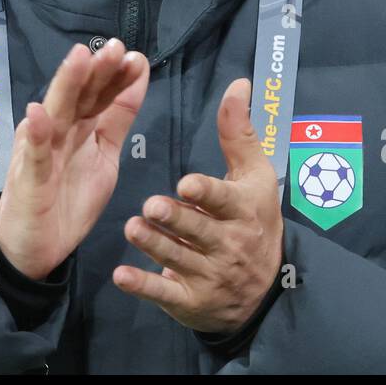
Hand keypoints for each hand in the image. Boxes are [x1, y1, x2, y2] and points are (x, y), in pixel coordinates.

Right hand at [0, 39, 148, 279]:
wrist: (34, 249)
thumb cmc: (68, 198)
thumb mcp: (105, 156)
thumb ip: (118, 118)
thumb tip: (137, 73)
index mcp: (80, 126)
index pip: (100, 95)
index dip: (117, 77)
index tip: (136, 57)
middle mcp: (59, 131)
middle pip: (80, 96)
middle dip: (96, 71)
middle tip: (114, 48)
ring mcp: (41, 151)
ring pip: (56, 114)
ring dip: (67, 86)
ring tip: (79, 58)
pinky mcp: (28, 178)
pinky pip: (34, 155)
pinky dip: (36, 134)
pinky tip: (38, 114)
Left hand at [112, 77, 284, 333]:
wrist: (263, 291)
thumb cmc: (254, 219)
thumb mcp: (254, 176)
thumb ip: (239, 132)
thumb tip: (238, 83)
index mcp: (242, 211)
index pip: (223, 201)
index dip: (206, 194)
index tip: (187, 184)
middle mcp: (228, 245)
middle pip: (198, 230)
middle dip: (176, 220)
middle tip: (151, 205)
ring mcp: (209, 276)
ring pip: (178, 259)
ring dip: (154, 245)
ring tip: (133, 227)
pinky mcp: (190, 301)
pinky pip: (165, 294)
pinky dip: (143, 286)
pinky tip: (122, 275)